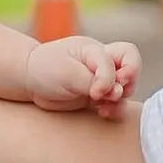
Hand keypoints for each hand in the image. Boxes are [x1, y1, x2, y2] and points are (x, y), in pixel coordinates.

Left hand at [24, 36, 141, 117]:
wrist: (29, 80)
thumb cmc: (46, 69)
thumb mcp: (67, 72)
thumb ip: (93, 80)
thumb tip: (116, 92)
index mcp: (95, 49)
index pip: (124, 56)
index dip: (114, 75)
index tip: (97, 90)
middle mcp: (102, 62)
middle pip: (132, 67)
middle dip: (128, 83)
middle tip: (110, 95)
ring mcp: (101, 79)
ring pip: (126, 88)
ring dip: (120, 99)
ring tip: (104, 107)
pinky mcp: (96, 96)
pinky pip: (115, 102)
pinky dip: (114, 109)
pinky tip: (103, 113)